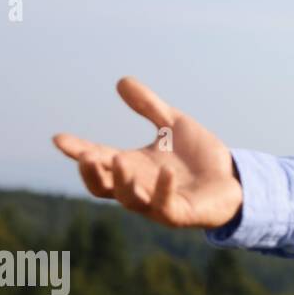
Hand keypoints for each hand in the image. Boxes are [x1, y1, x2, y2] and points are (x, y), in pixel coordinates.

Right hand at [52, 77, 242, 229]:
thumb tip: (122, 81)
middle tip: (84, 154)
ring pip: (129, 199)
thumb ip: (149, 106)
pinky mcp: (179, 214)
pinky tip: (165, 171)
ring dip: (121, 181)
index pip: (99, 159)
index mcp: (133, 167)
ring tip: (118, 158)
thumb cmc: (199, 157)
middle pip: (103, 186)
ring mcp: (157, 203)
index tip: (58, 138)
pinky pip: (166, 206)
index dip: (78, 150)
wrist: (235, 179)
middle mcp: (139, 187)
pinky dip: (162, 189)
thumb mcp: (173, 124)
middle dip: (92, 171)